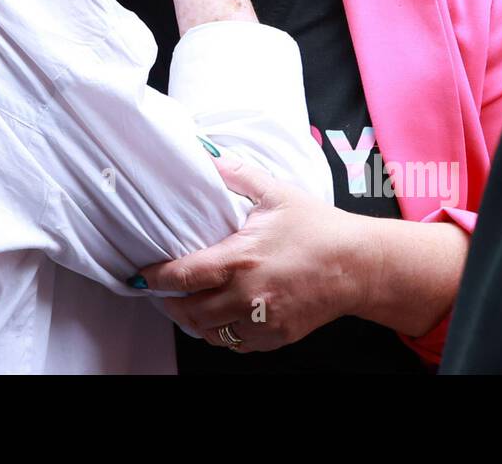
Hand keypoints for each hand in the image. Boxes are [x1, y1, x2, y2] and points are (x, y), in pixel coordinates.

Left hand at [139, 153, 369, 351]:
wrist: (359, 265)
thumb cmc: (319, 227)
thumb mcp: (276, 192)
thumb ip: (237, 174)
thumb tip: (207, 158)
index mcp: (241, 259)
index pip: (183, 276)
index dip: (156, 278)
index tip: (142, 276)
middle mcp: (248, 296)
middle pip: (190, 312)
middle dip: (170, 304)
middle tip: (162, 292)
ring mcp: (264, 321)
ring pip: (211, 334)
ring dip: (194, 322)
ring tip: (187, 305)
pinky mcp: (278, 337)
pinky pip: (238, 344)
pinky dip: (223, 334)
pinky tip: (220, 317)